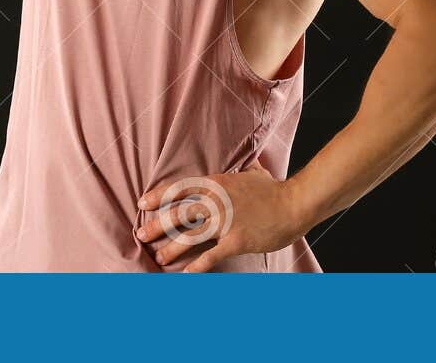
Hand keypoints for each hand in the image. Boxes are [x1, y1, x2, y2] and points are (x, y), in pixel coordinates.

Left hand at [135, 159, 309, 271]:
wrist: (294, 204)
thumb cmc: (274, 189)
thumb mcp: (253, 172)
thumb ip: (242, 169)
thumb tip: (247, 161)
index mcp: (215, 183)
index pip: (179, 188)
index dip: (158, 196)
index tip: (142, 203)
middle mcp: (215, 201)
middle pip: (178, 214)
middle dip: (156, 225)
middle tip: (141, 234)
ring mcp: (225, 222)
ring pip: (189, 236)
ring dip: (171, 249)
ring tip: (158, 257)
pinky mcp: (235, 241)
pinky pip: (210, 256)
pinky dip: (196, 267)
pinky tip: (185, 274)